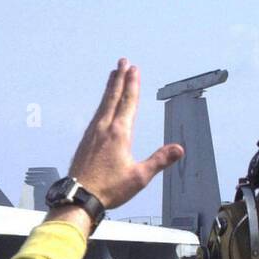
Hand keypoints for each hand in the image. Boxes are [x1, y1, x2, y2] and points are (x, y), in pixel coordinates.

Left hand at [59, 58, 183, 214]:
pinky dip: (102, 104)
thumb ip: (159, 160)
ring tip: (113, 75)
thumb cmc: (108, 189)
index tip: (134, 69)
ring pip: (102, 104)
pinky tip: (102, 106)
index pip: (128, 102)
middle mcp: (104, 128)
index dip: (132, 84)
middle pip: (113, 97)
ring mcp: (92, 134)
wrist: (79, 197)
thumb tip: (179, 149)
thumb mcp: (139, 176)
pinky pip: (96, 115)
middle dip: (120, 78)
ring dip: (110, 88)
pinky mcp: (85, 141)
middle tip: (123, 61)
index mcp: (119, 133)